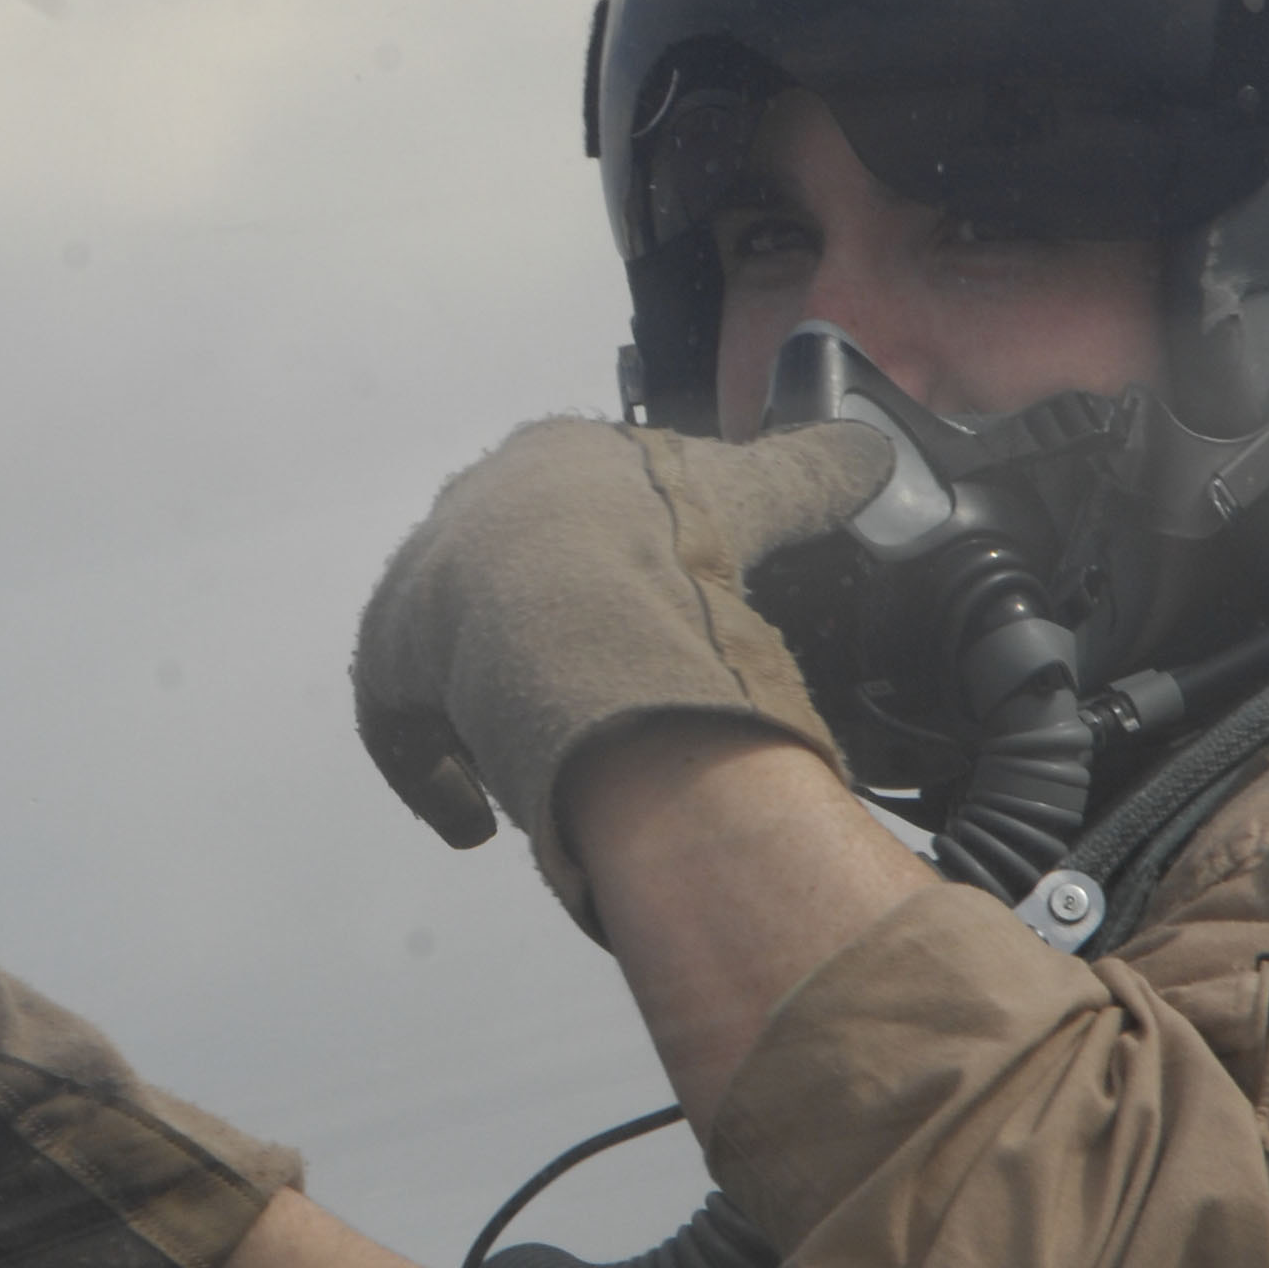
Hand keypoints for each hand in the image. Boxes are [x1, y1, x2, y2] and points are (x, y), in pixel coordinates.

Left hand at [351, 418, 889, 921]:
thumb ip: (813, 468)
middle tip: (593, 690)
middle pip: (503, 583)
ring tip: (535, 754)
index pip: (574, 504)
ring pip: (447, 652)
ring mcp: (422, 588)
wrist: (571, 600)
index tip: (648, 607)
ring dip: (487, 704)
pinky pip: (409, 730)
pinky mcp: (389, 666)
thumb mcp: (753, 490)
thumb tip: (879, 451)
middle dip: (541, 636)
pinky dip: (443, 776)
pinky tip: (475, 816)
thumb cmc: (663, 532)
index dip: (614, 559)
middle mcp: (471, 512)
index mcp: (550, 461)